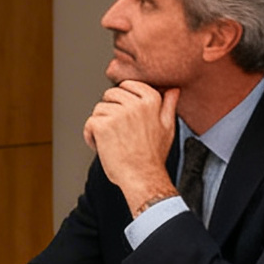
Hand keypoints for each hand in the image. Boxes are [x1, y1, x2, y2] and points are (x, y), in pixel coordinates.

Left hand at [83, 81, 179, 215]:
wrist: (143, 177)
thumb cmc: (154, 156)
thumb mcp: (168, 127)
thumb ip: (169, 105)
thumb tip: (173, 89)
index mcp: (151, 100)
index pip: (127, 85)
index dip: (122, 100)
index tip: (125, 116)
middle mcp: (135, 104)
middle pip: (110, 94)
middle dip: (111, 111)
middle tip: (120, 132)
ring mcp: (118, 114)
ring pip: (99, 109)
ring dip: (101, 125)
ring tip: (113, 141)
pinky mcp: (103, 126)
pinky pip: (90, 123)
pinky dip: (91, 136)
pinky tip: (103, 147)